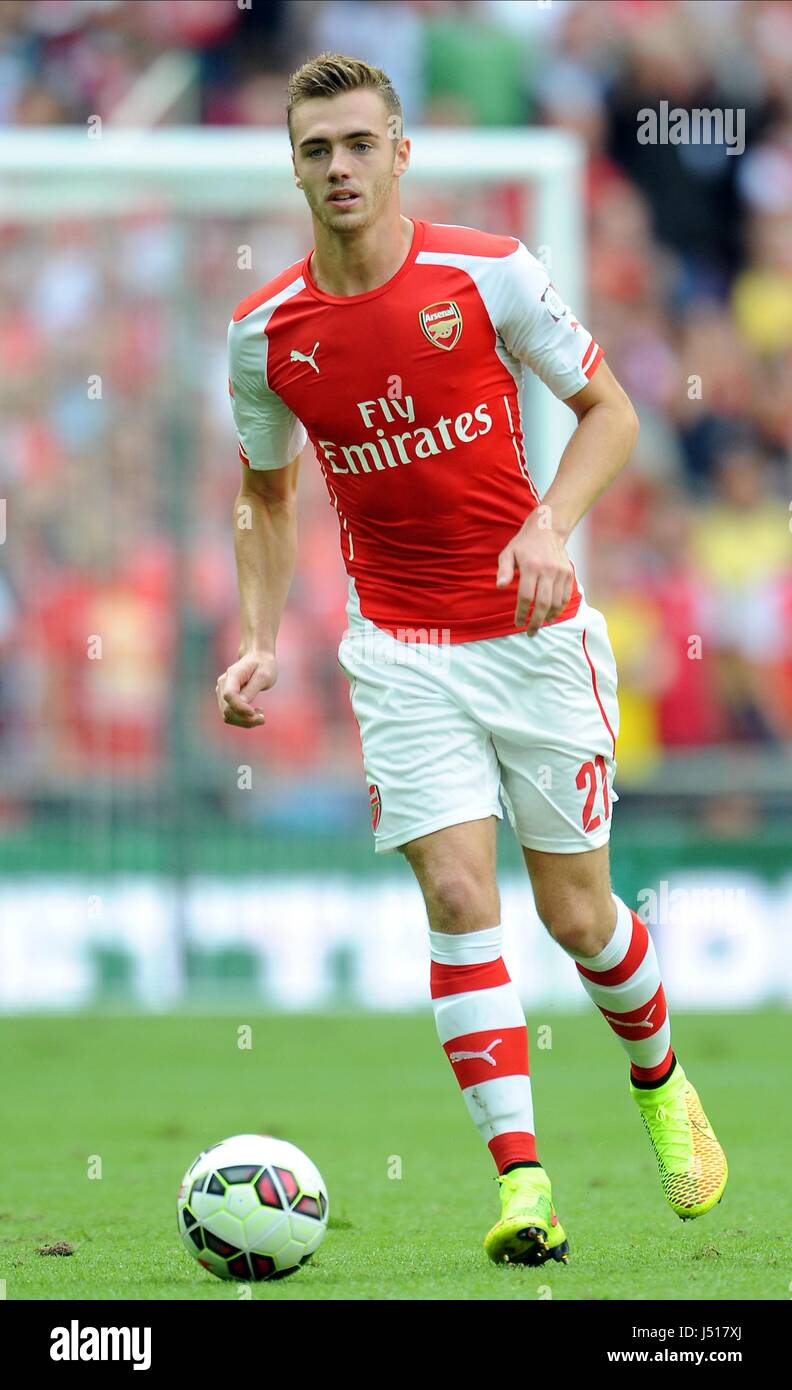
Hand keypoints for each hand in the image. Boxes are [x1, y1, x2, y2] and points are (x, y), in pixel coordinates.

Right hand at [216, 651, 277, 727]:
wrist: (258, 657)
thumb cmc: (263, 665)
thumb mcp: (264, 676)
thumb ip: (252, 689)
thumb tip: (243, 704)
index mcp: (232, 675)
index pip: (229, 696)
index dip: (240, 708)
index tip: (256, 713)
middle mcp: (223, 683)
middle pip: (227, 709)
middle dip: (245, 719)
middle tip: (263, 719)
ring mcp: (222, 691)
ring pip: (227, 715)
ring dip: (244, 721)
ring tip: (261, 717)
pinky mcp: (225, 698)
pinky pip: (230, 714)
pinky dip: (242, 718)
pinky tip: (255, 713)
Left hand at [496, 511, 573, 635]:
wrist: (547, 529)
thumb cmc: (523, 545)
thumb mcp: (508, 553)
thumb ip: (503, 570)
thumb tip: (500, 586)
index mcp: (531, 566)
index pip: (526, 596)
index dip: (521, 613)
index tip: (518, 623)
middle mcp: (548, 570)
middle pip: (543, 603)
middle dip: (536, 621)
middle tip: (530, 632)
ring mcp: (560, 572)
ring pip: (556, 603)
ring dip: (548, 618)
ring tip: (539, 625)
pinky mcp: (569, 574)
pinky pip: (565, 597)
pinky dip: (559, 609)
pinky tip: (550, 616)